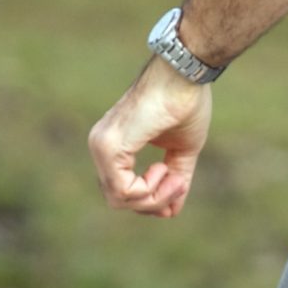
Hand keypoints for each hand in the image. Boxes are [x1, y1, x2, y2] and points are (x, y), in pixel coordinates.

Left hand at [88, 57, 212, 219]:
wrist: (185, 75)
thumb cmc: (186, 103)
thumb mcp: (182, 151)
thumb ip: (174, 179)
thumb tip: (171, 212)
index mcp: (115, 144)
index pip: (122, 190)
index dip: (152, 199)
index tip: (178, 185)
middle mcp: (101, 145)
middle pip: (118, 199)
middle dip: (153, 202)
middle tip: (178, 184)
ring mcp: (101, 145)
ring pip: (119, 199)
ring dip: (154, 197)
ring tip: (174, 178)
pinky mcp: (110, 147)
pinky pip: (123, 191)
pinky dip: (149, 191)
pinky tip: (163, 170)